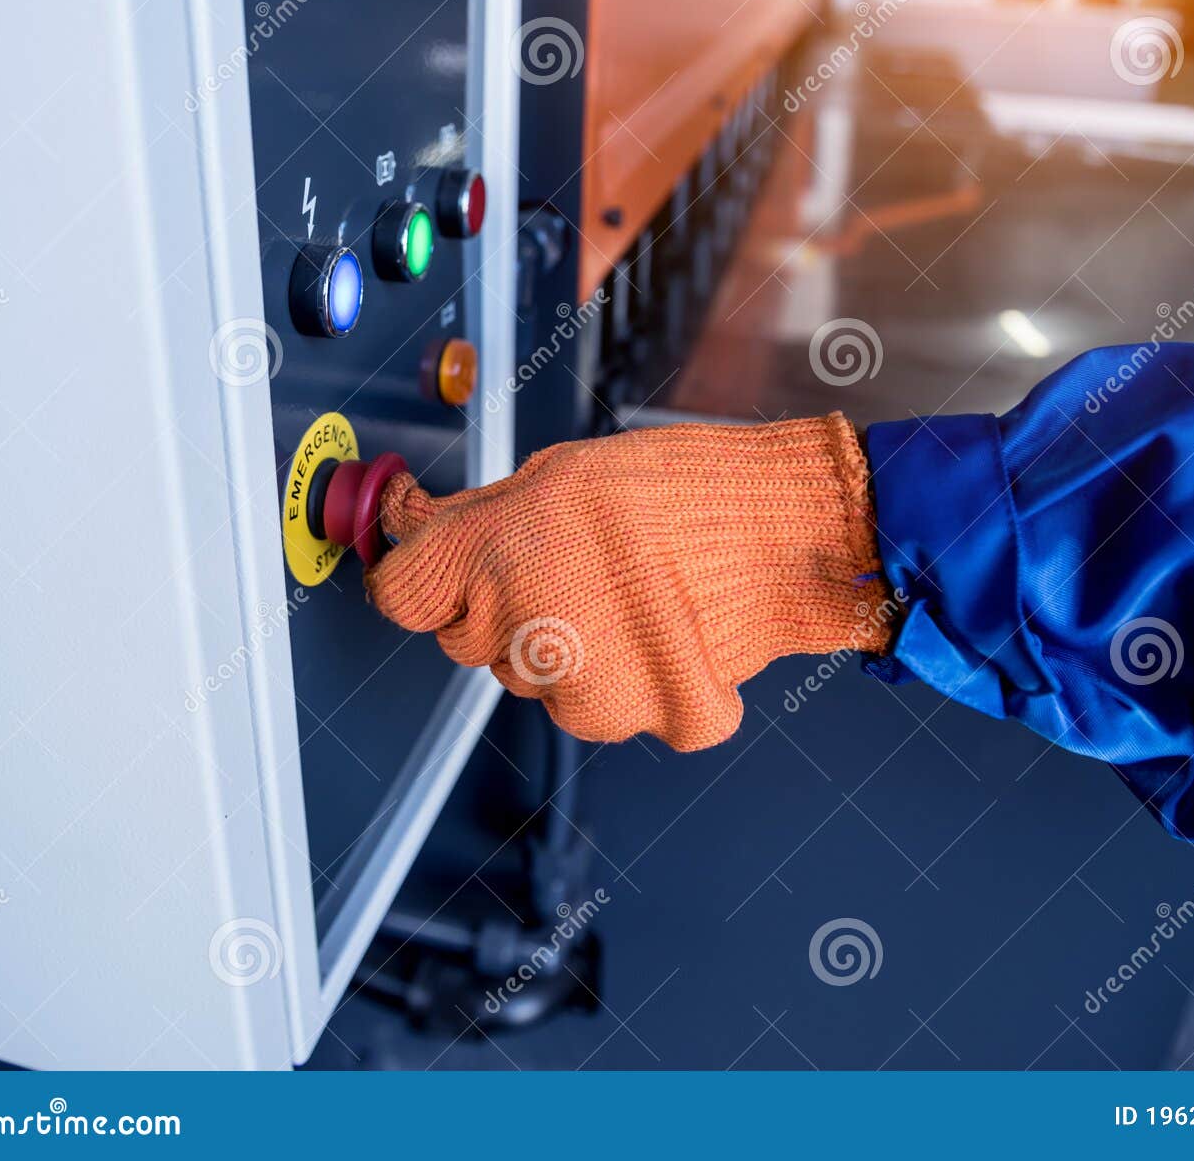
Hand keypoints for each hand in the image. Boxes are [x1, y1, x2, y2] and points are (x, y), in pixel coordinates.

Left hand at [364, 414, 893, 751]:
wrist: (793, 532)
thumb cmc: (683, 487)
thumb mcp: (560, 472)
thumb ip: (476, 515)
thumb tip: (410, 526)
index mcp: (496, 556)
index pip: (400, 593)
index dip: (421, 572)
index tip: (443, 560)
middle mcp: (526, 631)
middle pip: (466, 637)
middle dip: (500, 602)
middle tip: (568, 561)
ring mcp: (583, 691)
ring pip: (532, 676)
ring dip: (560, 643)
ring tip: (625, 592)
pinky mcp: (635, 721)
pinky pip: (596, 703)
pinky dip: (621, 674)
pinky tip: (659, 632)